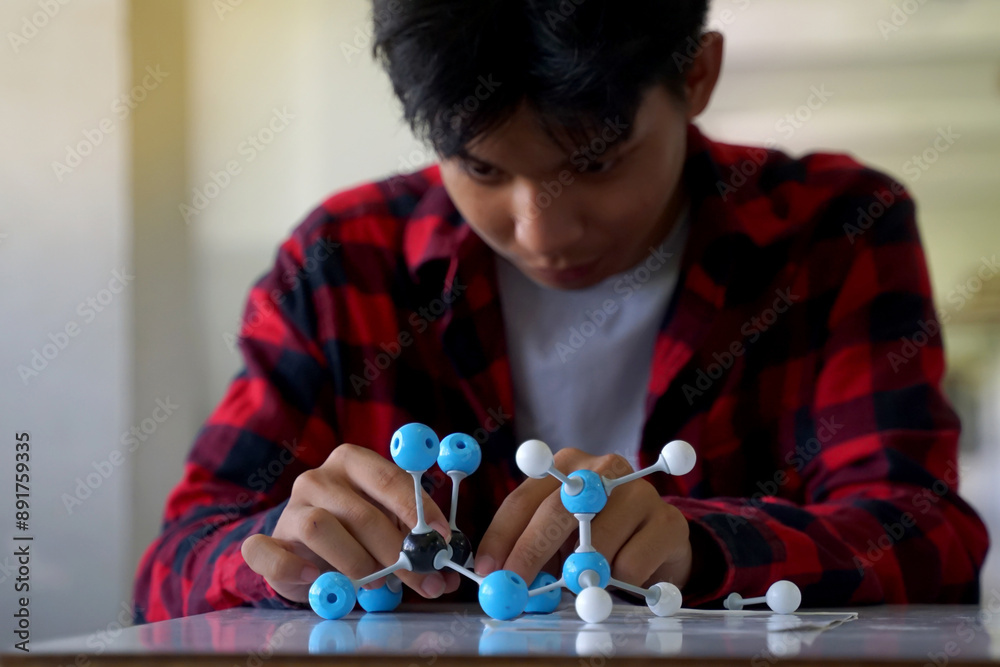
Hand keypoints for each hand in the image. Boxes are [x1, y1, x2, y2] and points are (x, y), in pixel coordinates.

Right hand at [241, 444, 460, 602]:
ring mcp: (290, 509)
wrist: (304, 548)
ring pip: (320, 527)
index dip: (418, 509)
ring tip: (375, 582)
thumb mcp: (389, 527)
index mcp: (352, 462)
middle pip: (360, 511)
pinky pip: (267, 551)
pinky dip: (292, 569)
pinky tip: (314, 579)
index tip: (441, 538)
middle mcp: (318, 478)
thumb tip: (448, 574)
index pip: (389, 478)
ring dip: (355, 562)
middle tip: (421, 579)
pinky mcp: (268, 540)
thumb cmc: (357, 533)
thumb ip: (416, 542)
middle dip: (397, 551)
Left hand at [474, 449, 691, 590]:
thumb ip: (532, 550)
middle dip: (530, 551)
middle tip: (516, 587)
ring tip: (588, 578)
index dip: (501, 536)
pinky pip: (630, 563)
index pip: (524, 498)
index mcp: (567, 465)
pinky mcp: (669, 520)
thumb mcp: (559, 539)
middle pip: (557, 509)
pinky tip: (624, 575)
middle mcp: (603, 467)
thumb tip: (497, 577)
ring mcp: (639, 491)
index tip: (487, 570)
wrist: (660, 545)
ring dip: (583, 572)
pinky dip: (618, 582)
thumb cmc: (597, 540)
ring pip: (596, 541)